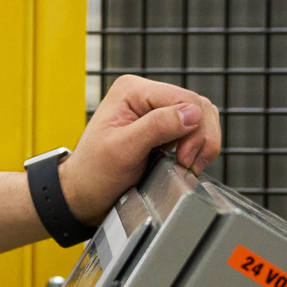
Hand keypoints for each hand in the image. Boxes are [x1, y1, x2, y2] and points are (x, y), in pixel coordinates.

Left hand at [60, 75, 221, 223]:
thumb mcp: (122, 149)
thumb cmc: (93, 173)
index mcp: (132, 90)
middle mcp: (145, 95)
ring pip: (202, 118)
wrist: (85, 195)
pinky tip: (184, 163)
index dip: (194, 129)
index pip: (185, 99)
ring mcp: (156, 111)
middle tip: (187, 164)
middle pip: (198, 107)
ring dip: (202, 144)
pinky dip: (197, 148)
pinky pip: (195, 131)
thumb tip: (192, 113)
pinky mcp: (164, 129)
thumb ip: (157, 126)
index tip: (183, 158)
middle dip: (200, 138)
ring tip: (186, 165)